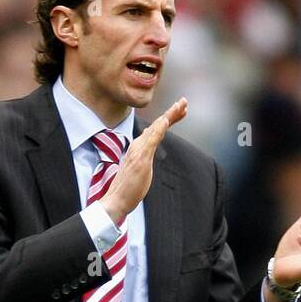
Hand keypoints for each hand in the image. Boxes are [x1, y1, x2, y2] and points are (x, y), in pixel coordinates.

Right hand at [102, 97, 187, 224]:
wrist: (116, 200)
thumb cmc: (127, 188)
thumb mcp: (140, 168)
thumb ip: (144, 155)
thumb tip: (146, 143)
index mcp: (139, 147)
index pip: (156, 129)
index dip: (168, 118)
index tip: (180, 110)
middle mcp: (138, 145)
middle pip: (158, 125)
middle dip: (172, 112)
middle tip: (184, 101)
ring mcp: (139, 150)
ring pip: (157, 128)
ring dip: (169, 115)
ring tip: (181, 104)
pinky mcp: (141, 158)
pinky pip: (152, 139)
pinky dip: (159, 128)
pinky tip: (166, 119)